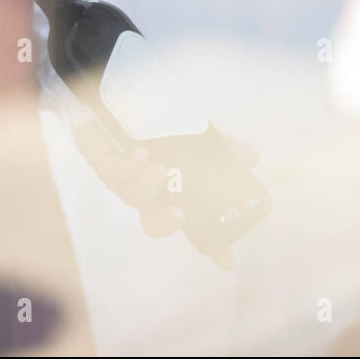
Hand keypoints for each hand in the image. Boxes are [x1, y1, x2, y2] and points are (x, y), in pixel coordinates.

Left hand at [71, 118, 259, 268]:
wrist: (117, 98)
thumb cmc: (159, 122)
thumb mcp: (196, 131)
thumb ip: (222, 145)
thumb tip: (254, 157)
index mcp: (172, 190)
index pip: (192, 226)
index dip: (209, 245)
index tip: (227, 260)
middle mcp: (148, 191)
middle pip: (155, 222)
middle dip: (166, 224)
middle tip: (179, 214)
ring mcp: (125, 178)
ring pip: (133, 198)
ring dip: (147, 188)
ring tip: (160, 169)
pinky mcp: (104, 162)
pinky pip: (114, 175)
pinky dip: (129, 168)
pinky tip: (141, 154)